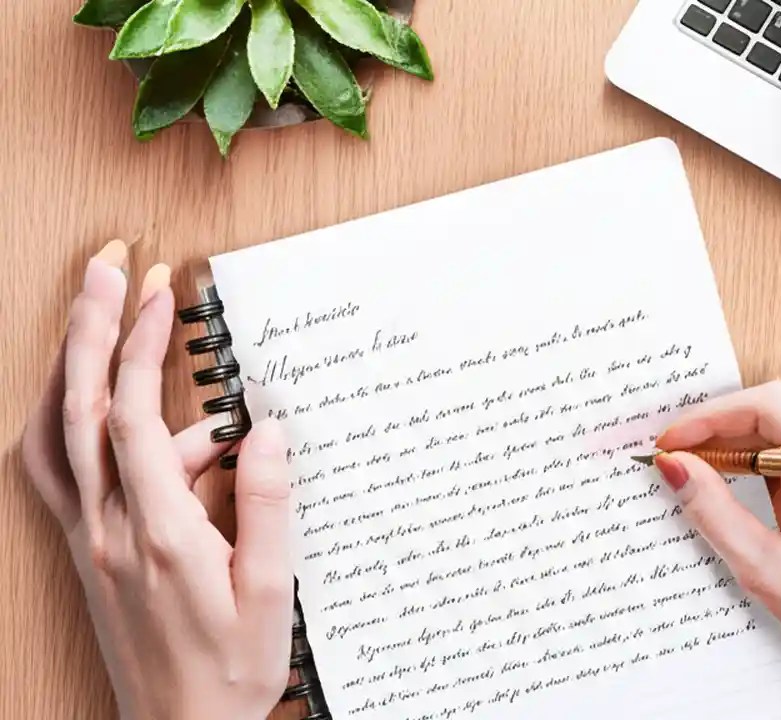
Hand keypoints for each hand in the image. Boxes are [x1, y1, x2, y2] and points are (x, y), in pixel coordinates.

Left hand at [21, 241, 292, 719]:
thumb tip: (267, 431)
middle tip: (110, 268)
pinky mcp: (84, 550)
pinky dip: (61, 420)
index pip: (134, 420)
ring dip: (68, 367)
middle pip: (79, 410)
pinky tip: (96, 403)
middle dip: (93, 329)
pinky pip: (53, 471)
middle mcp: (108, 531)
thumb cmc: (229, 671)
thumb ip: (269, 507)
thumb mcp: (271, 594)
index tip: (160, 293)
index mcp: (160, 536)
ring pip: (51, 437)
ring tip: (94, 314)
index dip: (142, 349)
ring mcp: (87, 540)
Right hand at [655, 381, 780, 719]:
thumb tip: (675, 464)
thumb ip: (715, 511)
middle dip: (733, 432)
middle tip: (685, 456)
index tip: (675, 438)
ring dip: (761, 450)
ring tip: (721, 482)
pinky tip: (768, 496)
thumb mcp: (768, 572)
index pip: (779, 408)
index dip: (716, 416)